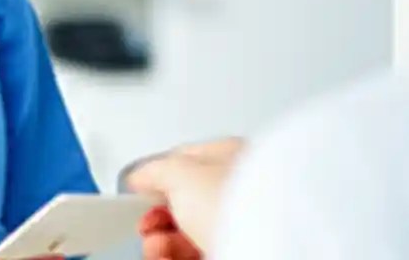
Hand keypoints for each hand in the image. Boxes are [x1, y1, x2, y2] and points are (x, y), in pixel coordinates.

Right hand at [126, 137, 245, 258]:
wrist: (270, 244)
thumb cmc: (241, 199)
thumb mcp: (181, 172)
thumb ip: (154, 170)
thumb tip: (138, 177)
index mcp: (231, 158)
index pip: (184, 164)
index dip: (156, 181)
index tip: (137, 196)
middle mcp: (238, 193)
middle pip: (183, 206)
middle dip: (157, 218)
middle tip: (149, 226)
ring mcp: (240, 228)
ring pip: (188, 236)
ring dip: (161, 242)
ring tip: (157, 248)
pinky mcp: (239, 252)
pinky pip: (196, 254)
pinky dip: (173, 257)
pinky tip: (164, 257)